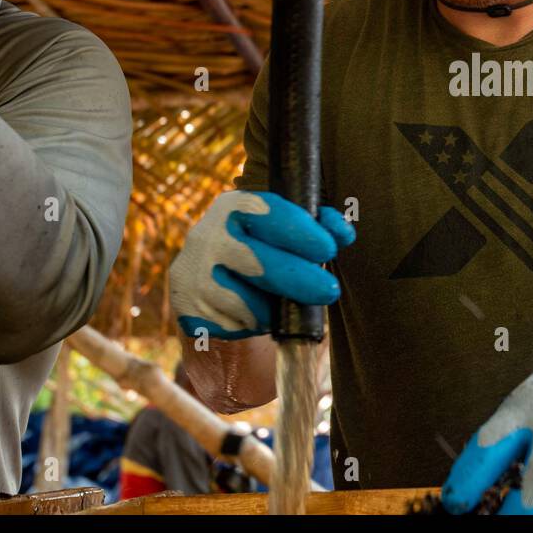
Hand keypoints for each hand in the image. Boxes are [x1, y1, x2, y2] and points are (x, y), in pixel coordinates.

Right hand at [169, 190, 355, 339]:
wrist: (204, 279)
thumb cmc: (259, 247)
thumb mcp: (282, 228)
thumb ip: (318, 225)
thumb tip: (343, 233)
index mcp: (234, 207)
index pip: (268, 214)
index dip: (301, 232)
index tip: (329, 249)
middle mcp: (208, 237)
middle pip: (259, 263)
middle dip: (301, 279)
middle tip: (330, 290)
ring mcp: (194, 275)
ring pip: (249, 303)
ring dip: (277, 310)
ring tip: (285, 303)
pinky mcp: (188, 308)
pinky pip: (234, 325)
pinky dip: (254, 324)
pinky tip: (256, 313)